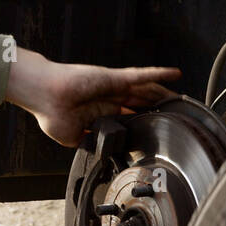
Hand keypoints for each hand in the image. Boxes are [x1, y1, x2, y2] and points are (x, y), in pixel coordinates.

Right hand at [5, 48, 180, 146]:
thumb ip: (88, 142)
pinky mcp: (113, 78)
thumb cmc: (50, 112)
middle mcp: (110, 98)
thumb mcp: (72, 137)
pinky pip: (141, 75)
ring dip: (164, 94)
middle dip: (159, 109)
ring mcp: (113, 87)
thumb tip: (99, 152)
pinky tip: (175, 74)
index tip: (159, 130)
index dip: (144, 122)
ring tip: (182, 99)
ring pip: (146, 90)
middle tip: (178, 115)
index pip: (129, 118)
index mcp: (101, 113)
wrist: (42, 96)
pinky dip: (159, 74)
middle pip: (142, 103)